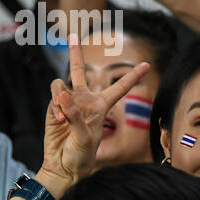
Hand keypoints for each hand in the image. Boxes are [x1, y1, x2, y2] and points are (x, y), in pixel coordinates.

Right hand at [39, 37, 148, 188]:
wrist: (62, 165)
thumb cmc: (81, 155)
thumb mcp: (85, 137)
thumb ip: (75, 114)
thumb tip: (63, 93)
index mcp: (102, 106)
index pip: (120, 87)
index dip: (133, 76)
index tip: (146, 65)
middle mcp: (85, 100)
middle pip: (79, 71)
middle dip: (75, 53)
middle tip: (71, 34)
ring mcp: (68, 101)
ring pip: (62, 84)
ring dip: (61, 99)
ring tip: (63, 119)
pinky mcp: (53, 106)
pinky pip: (53, 95)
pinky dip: (55, 105)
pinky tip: (58, 119)